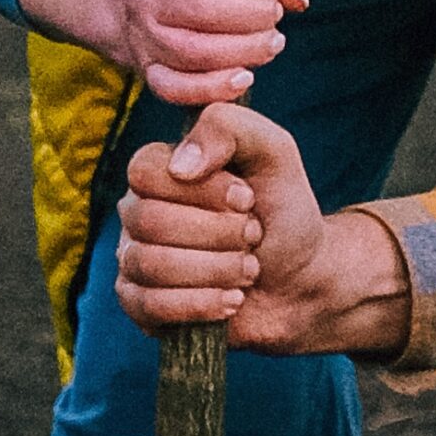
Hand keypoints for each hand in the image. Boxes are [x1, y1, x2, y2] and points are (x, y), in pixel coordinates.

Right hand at [114, 0, 307, 105]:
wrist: (135, 0)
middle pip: (199, 9)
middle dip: (250, 16)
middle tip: (275, 16)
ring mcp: (142, 34)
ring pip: (192, 51)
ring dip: (242, 51)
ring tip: (272, 43)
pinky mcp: (147, 70)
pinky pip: (175, 89)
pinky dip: (212, 88)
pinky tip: (244, 79)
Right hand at [117, 104, 406, 356]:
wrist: (300, 278)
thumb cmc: (282, 210)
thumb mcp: (272, 152)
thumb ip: (228, 129)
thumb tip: (180, 166)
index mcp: (159, 169)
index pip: (146, 172)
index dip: (202, 189)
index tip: (248, 198)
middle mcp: (137, 212)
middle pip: (150, 221)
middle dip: (218, 233)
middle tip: (254, 235)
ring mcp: (134, 260)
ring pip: (150, 265)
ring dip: (215, 269)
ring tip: (249, 269)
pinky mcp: (141, 306)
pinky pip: (148, 306)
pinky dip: (199, 304)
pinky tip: (232, 300)